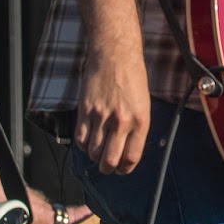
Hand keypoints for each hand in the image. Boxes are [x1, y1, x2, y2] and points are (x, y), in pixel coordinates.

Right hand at [74, 58, 151, 174]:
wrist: (114, 55)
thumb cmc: (132, 77)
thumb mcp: (143, 103)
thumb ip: (136, 127)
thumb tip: (127, 149)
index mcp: (140, 121)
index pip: (131, 158)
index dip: (125, 169)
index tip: (122, 169)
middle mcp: (121, 121)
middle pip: (110, 161)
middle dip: (108, 168)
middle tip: (107, 165)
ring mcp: (101, 116)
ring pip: (93, 152)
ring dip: (95, 156)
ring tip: (98, 151)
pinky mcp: (85, 110)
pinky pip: (80, 138)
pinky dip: (83, 145)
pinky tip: (88, 140)